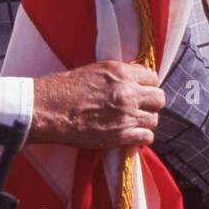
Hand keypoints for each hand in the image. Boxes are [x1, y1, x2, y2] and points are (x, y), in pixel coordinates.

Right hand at [29, 61, 163, 148]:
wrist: (49, 110)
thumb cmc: (64, 89)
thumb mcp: (93, 71)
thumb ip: (117, 75)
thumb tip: (131, 81)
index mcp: (120, 72)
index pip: (152, 77)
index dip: (147, 85)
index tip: (141, 90)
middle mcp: (128, 92)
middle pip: (159, 98)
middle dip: (151, 103)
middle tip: (140, 107)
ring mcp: (126, 115)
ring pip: (154, 119)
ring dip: (145, 121)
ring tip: (133, 122)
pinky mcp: (121, 135)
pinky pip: (147, 137)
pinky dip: (141, 137)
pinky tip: (132, 135)